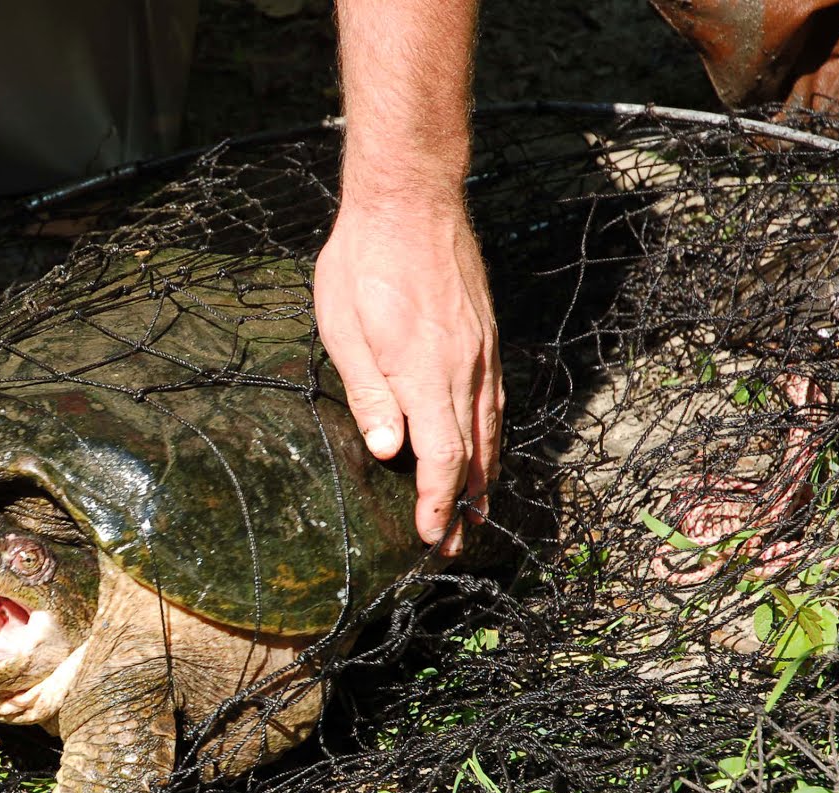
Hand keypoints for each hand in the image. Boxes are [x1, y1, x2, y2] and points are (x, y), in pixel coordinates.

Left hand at [314, 198, 500, 554]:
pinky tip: (483, 450)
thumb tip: (386, 451)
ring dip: (482, 478)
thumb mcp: (343, 329)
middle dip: (463, 507)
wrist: (411, 199)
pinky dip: (490, 437)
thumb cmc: (364, 261)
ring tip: (473, 513)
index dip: (439, 504)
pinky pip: (494, 401)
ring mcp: (481, 352)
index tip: (432, 538)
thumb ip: (367, 392)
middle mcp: (464, 369)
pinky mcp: (485, 336)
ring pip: (490, 430)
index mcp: (425, 374)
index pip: (443, 459)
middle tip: (453, 546)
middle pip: (473, 455)